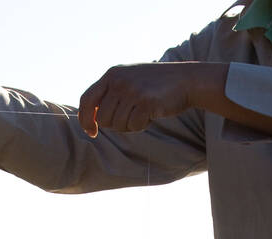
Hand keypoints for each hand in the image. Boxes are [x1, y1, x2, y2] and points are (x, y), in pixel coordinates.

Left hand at [77, 63, 195, 137]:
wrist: (186, 80)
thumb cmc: (156, 85)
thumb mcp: (129, 80)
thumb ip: (109, 94)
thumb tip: (88, 118)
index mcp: (111, 74)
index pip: (86, 100)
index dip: (85, 119)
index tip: (92, 131)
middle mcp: (118, 81)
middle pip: (102, 118)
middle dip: (114, 125)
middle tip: (131, 117)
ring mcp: (131, 90)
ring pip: (117, 125)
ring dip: (130, 125)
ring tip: (143, 112)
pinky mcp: (145, 102)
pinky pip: (133, 126)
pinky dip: (141, 126)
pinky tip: (151, 114)